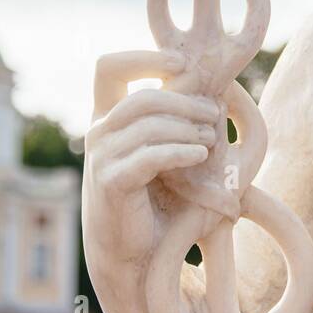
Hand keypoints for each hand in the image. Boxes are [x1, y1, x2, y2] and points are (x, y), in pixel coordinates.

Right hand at [84, 49, 225, 264]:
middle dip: (183, 102)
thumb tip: (210, 87)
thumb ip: (180, 121)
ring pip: (148, 123)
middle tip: (213, 114)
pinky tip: (200, 157)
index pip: (109, 67)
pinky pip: (150, 155)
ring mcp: (101, 157)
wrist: (138, 255)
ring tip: (211, 141)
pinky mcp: (111, 182)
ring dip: (187, 128)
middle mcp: (99, 132)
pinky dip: (180, 152)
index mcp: (108, 118)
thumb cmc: (158, 202)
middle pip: (141, 96)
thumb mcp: (168, 152)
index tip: (180, 64)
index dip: (144, 57)